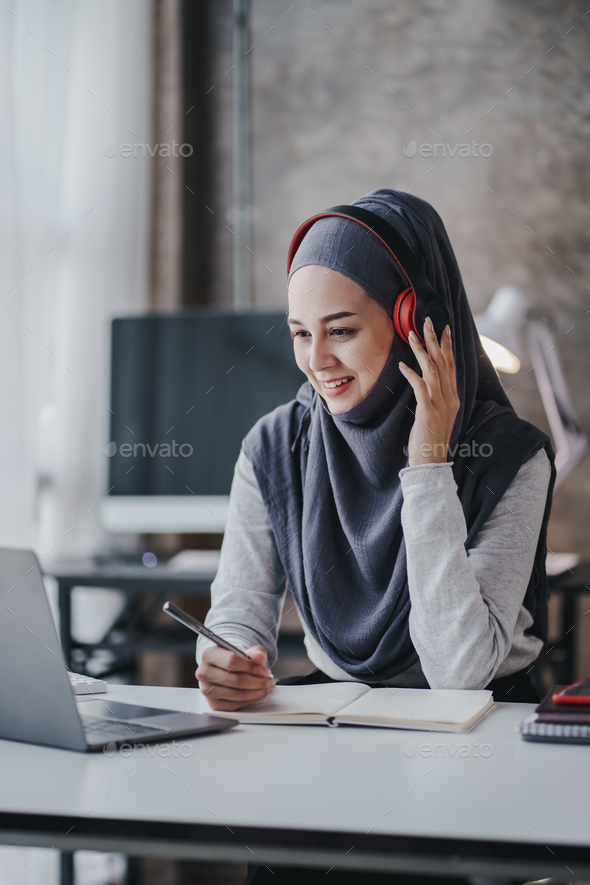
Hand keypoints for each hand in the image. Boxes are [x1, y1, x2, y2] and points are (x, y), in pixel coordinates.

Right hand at [196, 644, 275, 710]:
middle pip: (235, 680)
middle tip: (269, 680)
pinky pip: (236, 705)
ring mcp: (207, 690)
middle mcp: (204, 672)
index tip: (265, 670)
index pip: (231, 661)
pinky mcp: (213, 704)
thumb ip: (255, 652)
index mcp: (209, 654)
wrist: (225, 670)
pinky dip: (250, 700)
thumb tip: (260, 657)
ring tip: (267, 686)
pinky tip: (258, 693)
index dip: (251, 667)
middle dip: (257, 681)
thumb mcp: (246, 651)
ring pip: (237, 694)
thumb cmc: (235, 659)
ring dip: (257, 692)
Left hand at [398, 319, 459, 466]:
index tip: (443, 329)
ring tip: (413, 334)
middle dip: (435, 339)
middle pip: (443, 362)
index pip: (451, 366)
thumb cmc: (431, 439)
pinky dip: (411, 374)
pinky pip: (420, 387)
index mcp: (453, 397)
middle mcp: (449, 397)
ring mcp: (440, 404)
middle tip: (428, 321)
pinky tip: (402, 365)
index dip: (447, 346)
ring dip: (422, 350)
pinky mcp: (427, 411)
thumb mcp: (438, 415)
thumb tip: (428, 382)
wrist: (432, 461)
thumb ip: (437, 398)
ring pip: (432, 370)